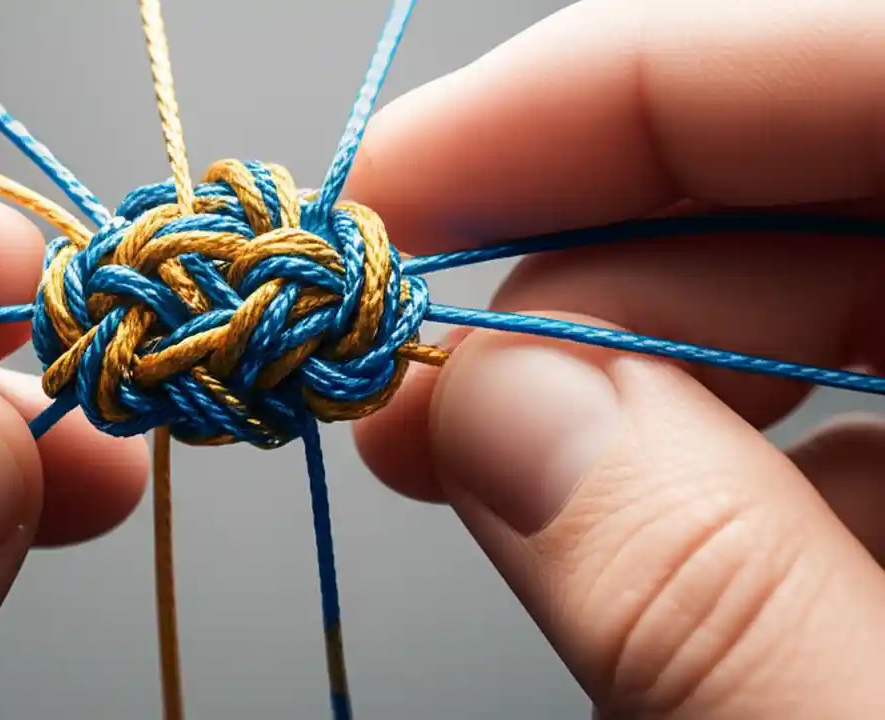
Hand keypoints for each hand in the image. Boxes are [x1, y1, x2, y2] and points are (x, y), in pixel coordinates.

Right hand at [350, 1, 884, 716]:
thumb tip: (494, 414)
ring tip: (488, 473)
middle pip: (826, 167)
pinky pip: (866, 424)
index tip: (398, 183)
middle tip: (417, 378)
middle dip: (588, 255)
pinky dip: (722, 473)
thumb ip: (711, 594)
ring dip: (629, 375)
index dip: (614, 84)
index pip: (860, 49)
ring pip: (831, 297)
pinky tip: (640, 553)